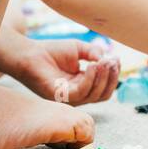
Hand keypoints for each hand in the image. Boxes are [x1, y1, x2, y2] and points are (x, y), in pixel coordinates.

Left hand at [0, 32, 120, 105]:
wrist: (31, 54)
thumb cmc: (52, 51)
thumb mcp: (79, 49)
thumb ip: (94, 53)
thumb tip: (107, 58)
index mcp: (84, 85)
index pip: (104, 87)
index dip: (113, 76)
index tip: (116, 60)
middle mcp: (79, 95)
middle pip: (103, 94)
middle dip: (111, 78)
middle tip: (112, 61)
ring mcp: (70, 98)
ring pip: (94, 95)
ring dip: (102, 77)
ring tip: (103, 61)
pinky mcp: (61, 97)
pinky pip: (81, 92)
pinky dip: (90, 79)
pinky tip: (92, 65)